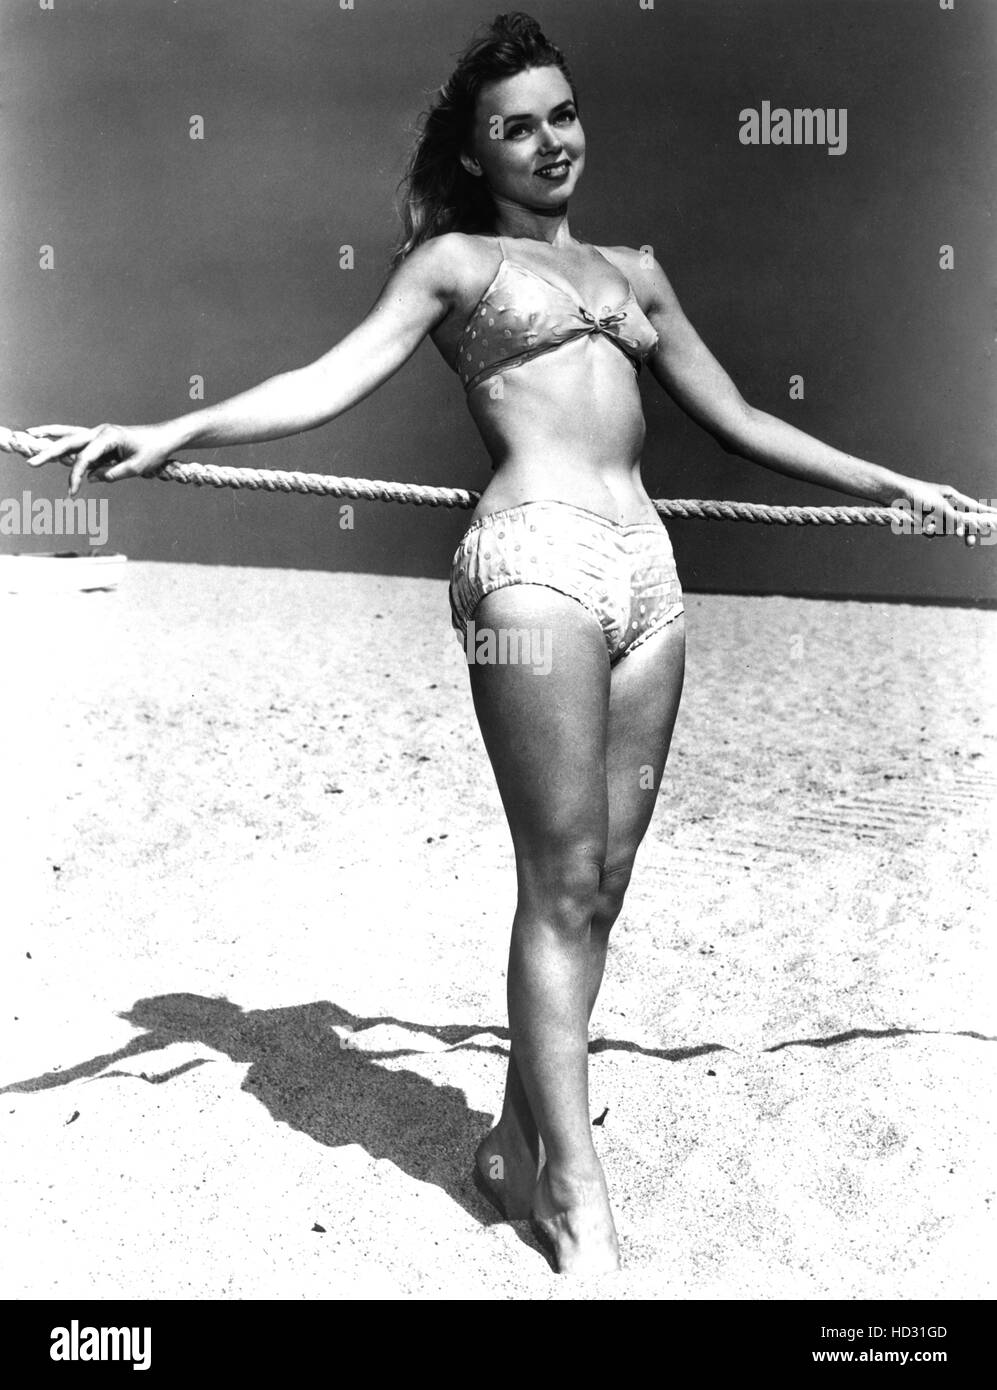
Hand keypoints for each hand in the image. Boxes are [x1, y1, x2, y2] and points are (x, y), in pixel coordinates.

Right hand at [25, 422, 178, 497]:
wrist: (166, 437)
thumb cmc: (154, 451)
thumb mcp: (136, 467)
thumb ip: (113, 474)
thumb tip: (93, 478)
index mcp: (108, 436)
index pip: (85, 458)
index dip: (76, 476)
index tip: (72, 493)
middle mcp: (100, 431)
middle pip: (69, 441)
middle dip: (49, 452)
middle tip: (31, 463)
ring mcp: (99, 433)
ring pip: (70, 434)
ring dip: (50, 437)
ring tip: (30, 434)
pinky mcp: (101, 439)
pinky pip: (79, 441)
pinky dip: (64, 441)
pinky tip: (50, 442)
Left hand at [898, 479, 996, 547]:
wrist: (893, 494)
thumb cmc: (917, 494)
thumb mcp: (939, 506)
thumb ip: (953, 518)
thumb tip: (964, 528)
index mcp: (953, 497)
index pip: (974, 507)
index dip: (985, 514)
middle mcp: (945, 505)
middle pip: (961, 522)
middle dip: (965, 532)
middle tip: (969, 543)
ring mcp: (934, 513)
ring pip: (945, 529)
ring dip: (940, 530)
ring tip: (930, 526)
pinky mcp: (923, 520)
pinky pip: (932, 531)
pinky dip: (929, 531)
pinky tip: (924, 528)